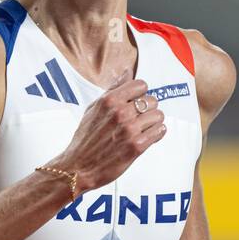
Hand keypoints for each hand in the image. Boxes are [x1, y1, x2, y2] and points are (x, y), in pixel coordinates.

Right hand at [49, 66, 165, 192]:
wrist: (78, 167)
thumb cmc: (85, 139)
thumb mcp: (93, 108)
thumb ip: (113, 89)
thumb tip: (127, 72)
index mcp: (110, 100)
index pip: (141, 85)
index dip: (141, 94)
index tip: (137, 102)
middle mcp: (121, 113)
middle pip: (152, 100)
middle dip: (148, 109)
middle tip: (139, 119)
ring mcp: (130, 129)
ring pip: (158, 116)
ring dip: (154, 122)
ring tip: (144, 129)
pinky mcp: (137, 146)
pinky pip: (159, 132)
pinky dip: (157, 134)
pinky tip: (149, 137)